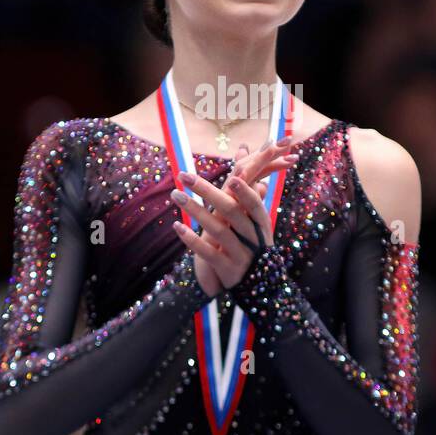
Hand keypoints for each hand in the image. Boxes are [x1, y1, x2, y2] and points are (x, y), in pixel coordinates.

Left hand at [172, 136, 298, 294]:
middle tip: (183, 175)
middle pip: (231, 212)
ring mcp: (240, 255)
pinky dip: (193, 240)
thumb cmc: (251, 241)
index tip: (232, 178)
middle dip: (207, 192)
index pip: (254, 204)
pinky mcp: (227, 270)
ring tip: (175, 194)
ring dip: (195, 210)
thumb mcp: (252, 215)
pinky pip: (208, 253)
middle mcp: (252, 238)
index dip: (245, 193)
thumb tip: (244, 148)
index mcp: (260, 223)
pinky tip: (177, 226)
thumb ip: (246, 183)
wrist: (258, 285)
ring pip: (218, 230)